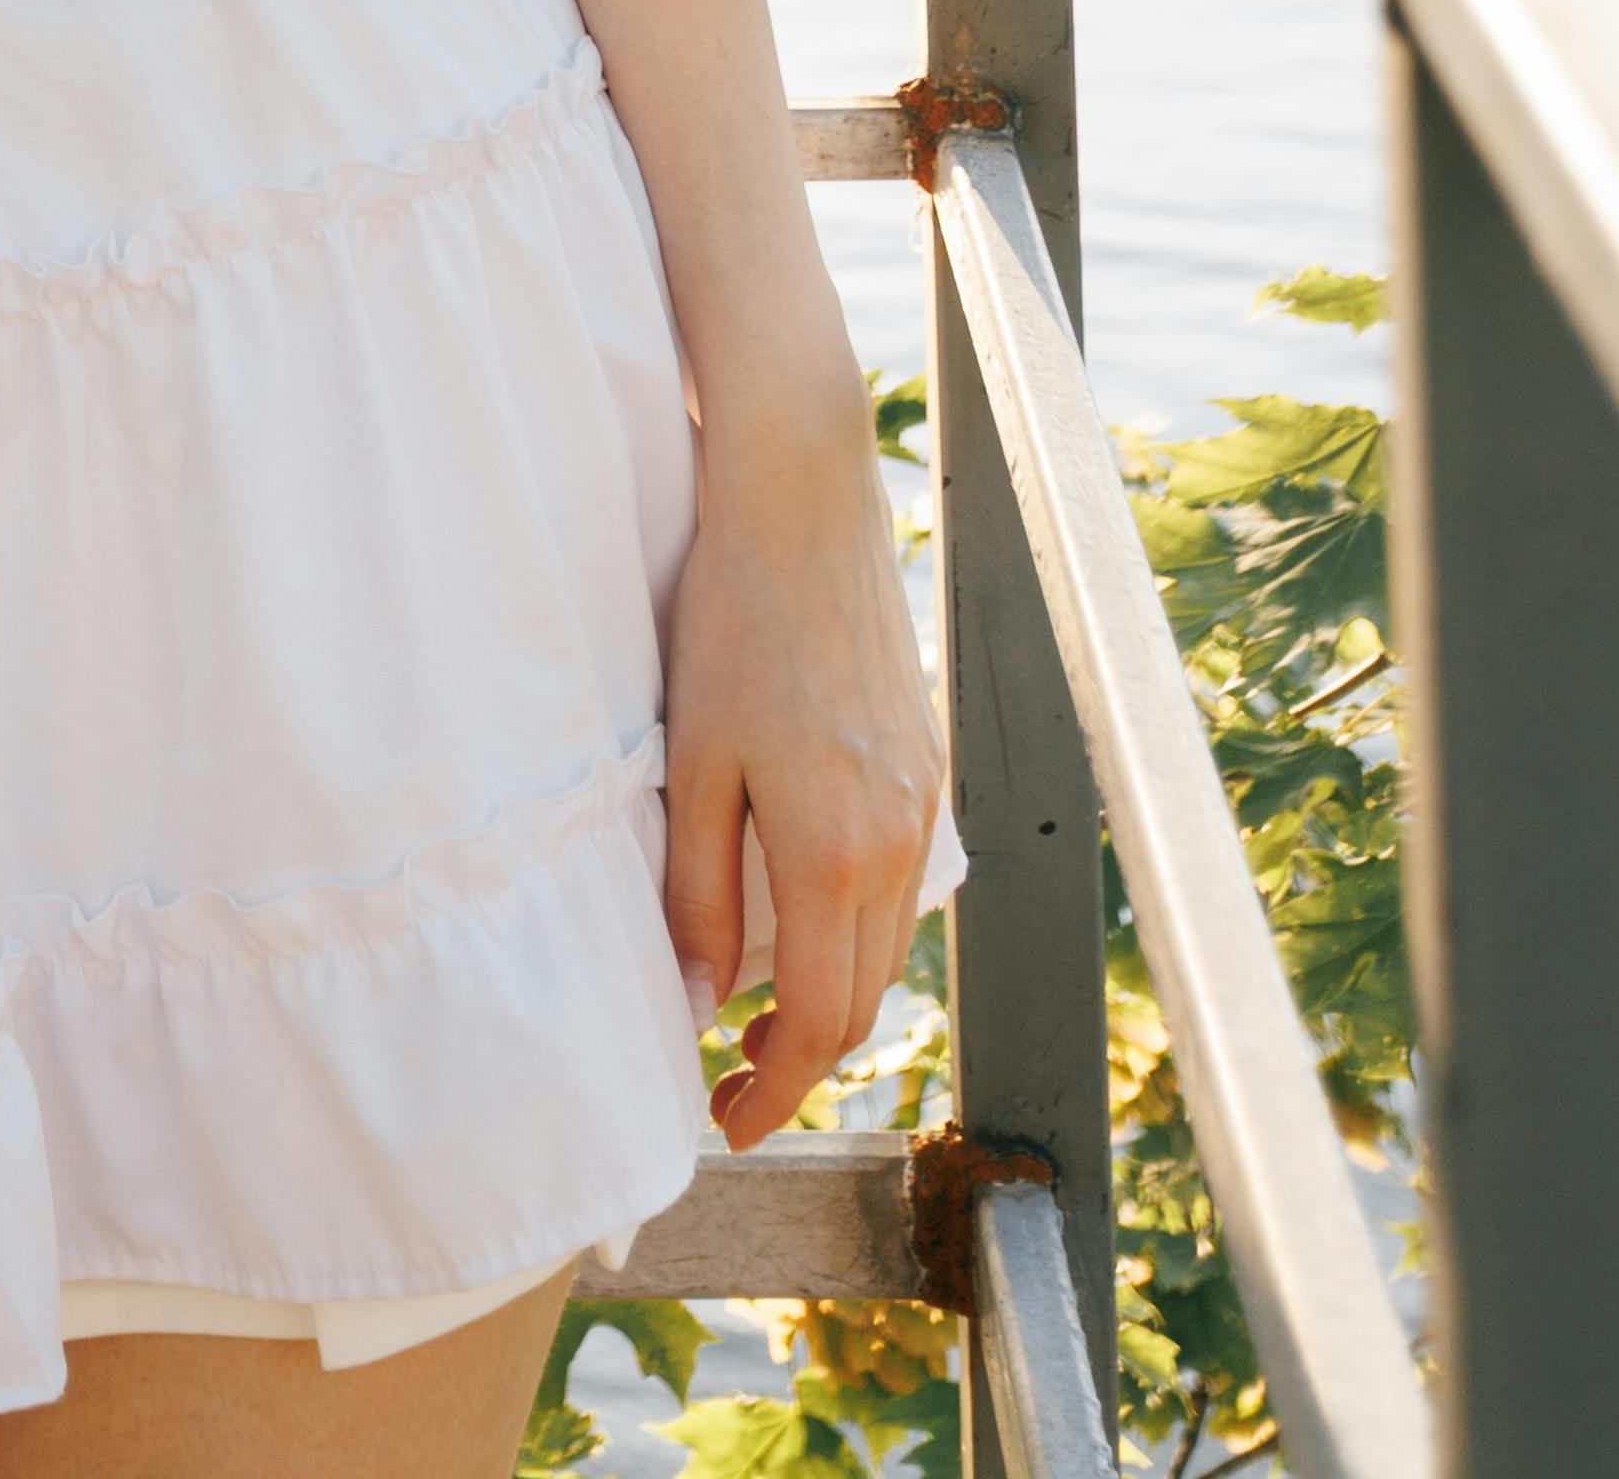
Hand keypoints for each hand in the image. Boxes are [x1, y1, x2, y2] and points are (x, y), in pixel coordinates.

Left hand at [660, 398, 943, 1147]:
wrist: (801, 500)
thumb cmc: (731, 619)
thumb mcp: (693, 763)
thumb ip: (700, 893)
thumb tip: (703, 1004)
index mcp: (839, 849)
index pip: (821, 1023)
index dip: (774, 1089)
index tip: (724, 1119)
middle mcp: (900, 837)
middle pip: (865, 999)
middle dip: (802, 1058)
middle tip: (731, 1081)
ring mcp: (924, 797)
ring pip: (889, 946)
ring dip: (833, 997)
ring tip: (760, 1015)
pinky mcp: (925, 759)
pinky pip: (902, 884)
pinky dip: (859, 932)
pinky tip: (807, 920)